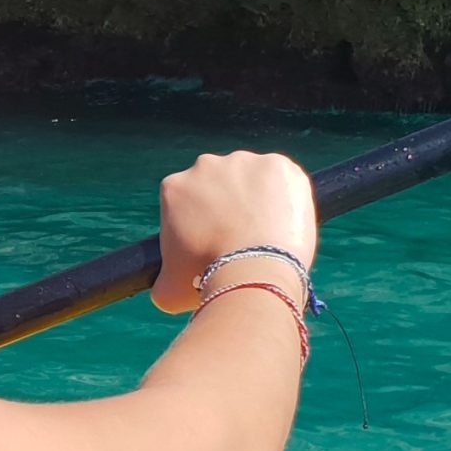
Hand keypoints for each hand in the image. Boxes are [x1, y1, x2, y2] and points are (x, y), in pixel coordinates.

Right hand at [152, 152, 318, 313]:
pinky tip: (286, 223)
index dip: (201, 223)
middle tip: (242, 240)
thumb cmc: (205, 283)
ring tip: (266, 235)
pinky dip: (287, 198)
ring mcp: (244, 162)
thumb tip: (164, 286)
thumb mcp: (168, 288)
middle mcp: (206, 165)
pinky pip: (285, 179)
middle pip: (220, 185)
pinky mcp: (278, 165)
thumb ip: (163, 279)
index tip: (213, 242)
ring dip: (258, 201)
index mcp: (175, 187)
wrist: (251, 274)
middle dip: (229, 207)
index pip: (187, 201)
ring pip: (252, 180)